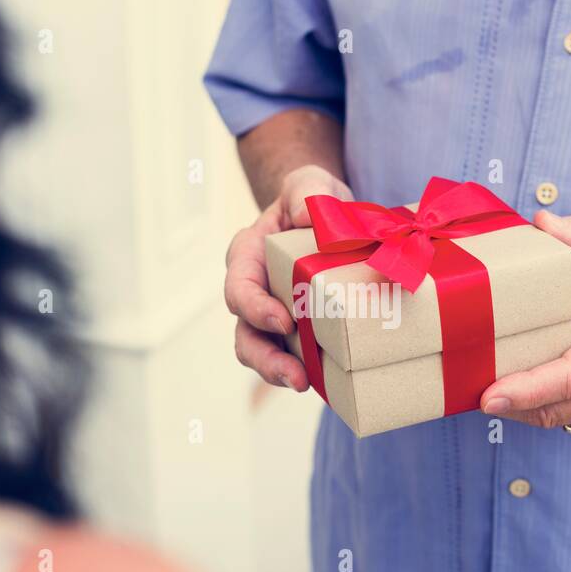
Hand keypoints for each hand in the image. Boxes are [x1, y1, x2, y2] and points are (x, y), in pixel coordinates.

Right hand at [224, 165, 353, 389]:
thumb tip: (307, 218)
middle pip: (245, 334)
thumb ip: (307, 192)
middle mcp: (255, 292)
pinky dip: (308, 371)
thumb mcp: (310, 185)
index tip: (284, 322)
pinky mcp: (299, 332)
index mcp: (249, 257)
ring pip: (263, 353)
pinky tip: (331, 383)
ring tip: (306, 386)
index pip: (239, 287)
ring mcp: (275, 316)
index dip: (256, 308)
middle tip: (296, 377)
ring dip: (280, 374)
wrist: (329, 216)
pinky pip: (295, 357)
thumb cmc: (312, 199)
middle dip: (265, 359)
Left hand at [480, 211, 570, 427]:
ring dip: (527, 409)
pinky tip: (525, 390)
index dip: (530, 389)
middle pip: (563, 408)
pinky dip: (550, 407)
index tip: (490, 396)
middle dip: (512, 404)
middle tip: (465, 388)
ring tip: (487, 387)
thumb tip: (542, 224)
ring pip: (569, 419)